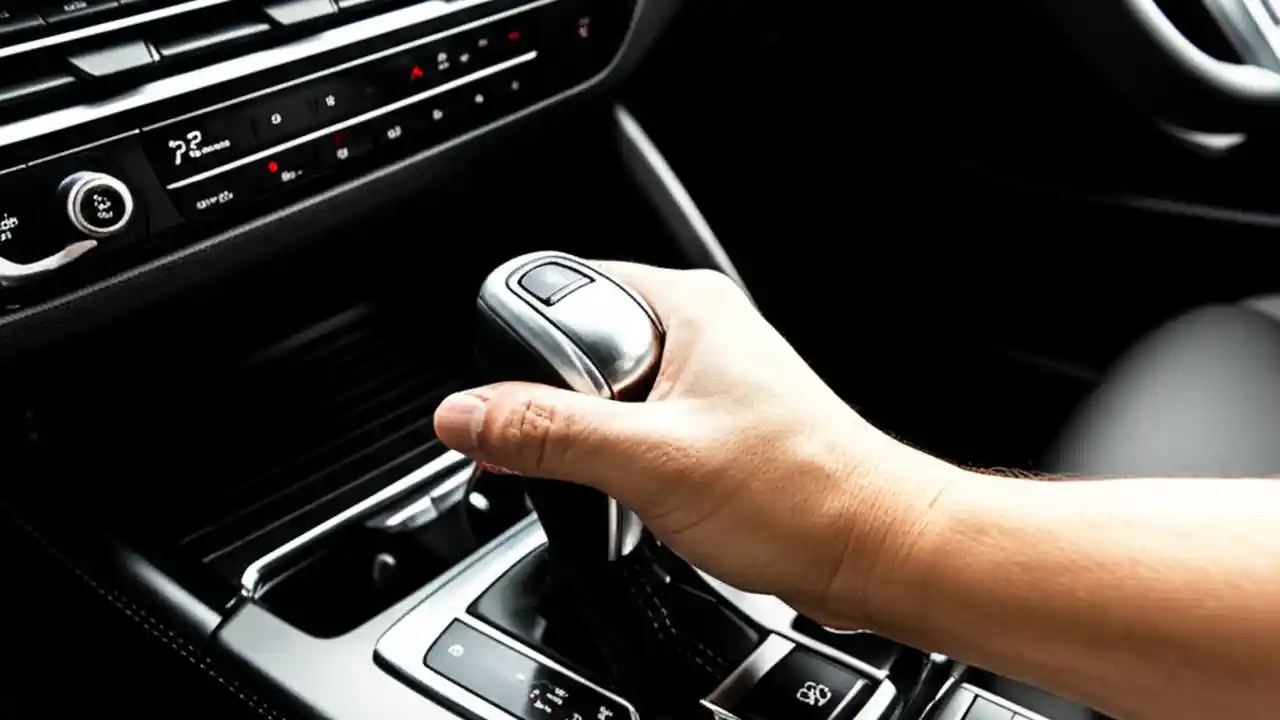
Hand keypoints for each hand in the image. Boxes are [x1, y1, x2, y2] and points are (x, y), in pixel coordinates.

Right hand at [433, 262, 961, 625]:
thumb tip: (467, 413)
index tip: (514, 400)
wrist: (870, 548)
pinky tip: (645, 499)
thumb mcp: (650, 460)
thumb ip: (547, 434)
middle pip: (582, 348)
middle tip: (587, 453)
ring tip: (627, 481)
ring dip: (595, 442)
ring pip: (611, 396)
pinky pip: (642, 431)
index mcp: (688, 308)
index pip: (568, 289)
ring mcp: (711, 381)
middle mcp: (701, 334)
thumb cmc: (799, 492)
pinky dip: (626, 464)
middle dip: (561, 406)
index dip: (529, 346)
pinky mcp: (716, 428)